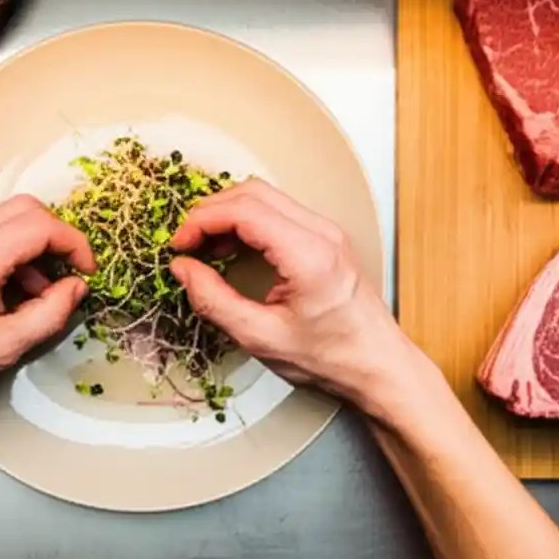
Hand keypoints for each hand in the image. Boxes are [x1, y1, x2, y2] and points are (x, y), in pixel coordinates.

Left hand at [0, 195, 95, 426]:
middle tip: (68, 273)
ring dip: (33, 247)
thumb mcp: (3, 348)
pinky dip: (13, 252)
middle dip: (56, 237)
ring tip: (37, 293)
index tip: (85, 269)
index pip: (37, 226)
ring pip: (7, 218)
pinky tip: (13, 291)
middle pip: (25, 209)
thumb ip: (48, 315)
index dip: (72, 243)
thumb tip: (74, 289)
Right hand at [169, 179, 418, 407]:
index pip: (245, 210)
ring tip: (205, 249)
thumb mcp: (261, 338)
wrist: (378, 366)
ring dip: (228, 215)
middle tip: (186, 244)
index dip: (203, 220)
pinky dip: (247, 222)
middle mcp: (322, 233)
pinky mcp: (326, 238)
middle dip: (211, 212)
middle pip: (253, 193)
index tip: (179, 244)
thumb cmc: (330, 358)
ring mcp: (327, 232)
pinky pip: (279, 212)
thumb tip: (183, 270)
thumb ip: (215, 301)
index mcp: (309, 255)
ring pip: (265, 197)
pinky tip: (232, 249)